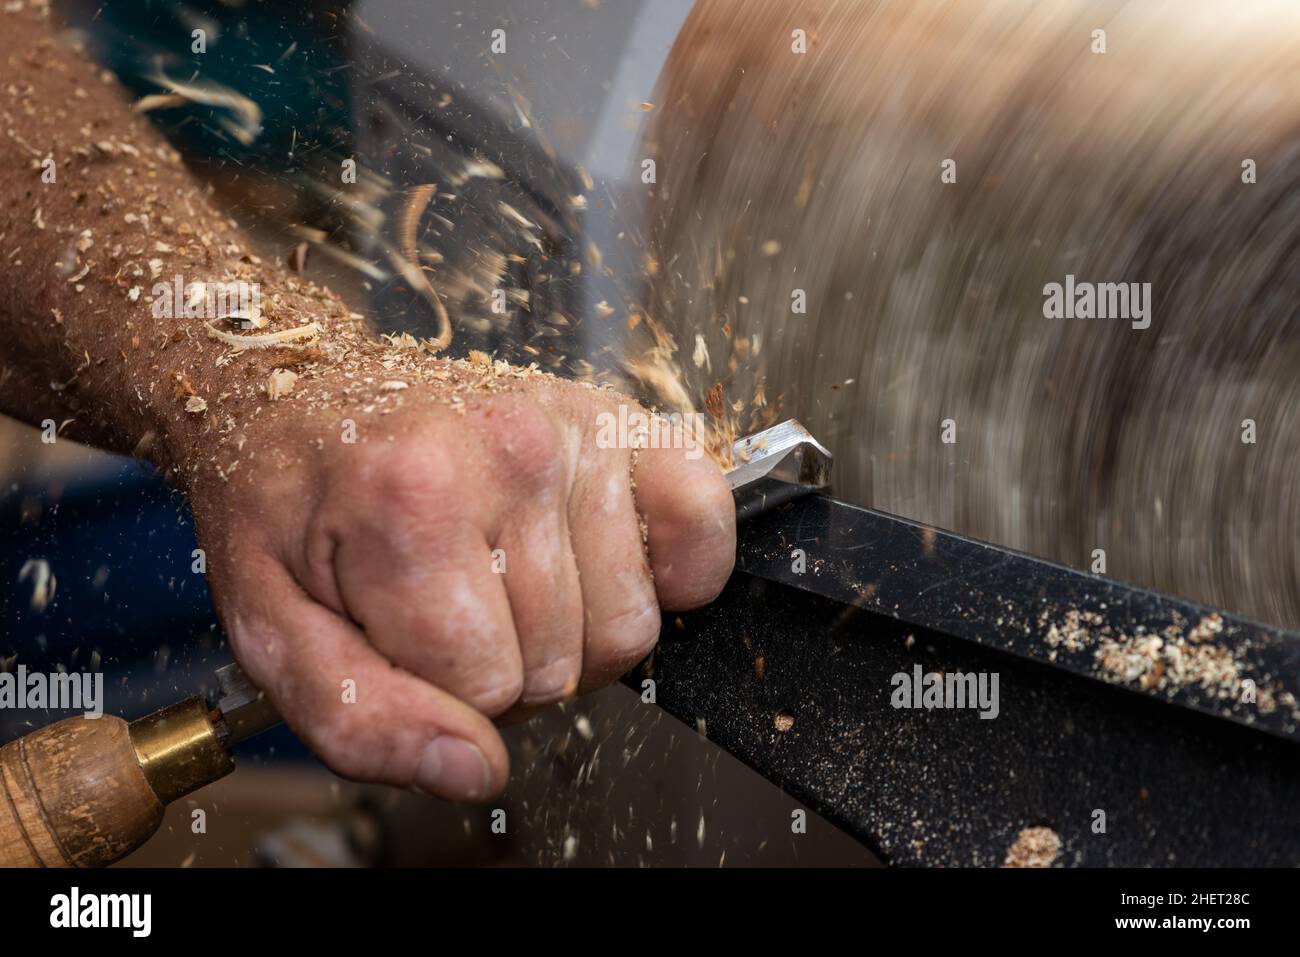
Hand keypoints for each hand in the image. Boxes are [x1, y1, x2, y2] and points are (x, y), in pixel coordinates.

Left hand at [189, 371, 734, 799]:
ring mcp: (577, 428)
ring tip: (504, 577)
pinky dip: (669, 570)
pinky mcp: (620, 419)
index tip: (402, 638)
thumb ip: (359, 716)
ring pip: (629, 625)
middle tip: (449, 608)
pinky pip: (701, 524)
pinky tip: (596, 558)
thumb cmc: (292, 504)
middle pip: (562, 664)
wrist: (304, 392)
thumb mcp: (275, 628)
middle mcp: (511, 449)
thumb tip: (473, 771)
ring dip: (571, 631)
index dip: (442, 693)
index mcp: (410, 498)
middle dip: (504, 667)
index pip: (486, 689)